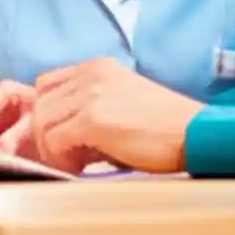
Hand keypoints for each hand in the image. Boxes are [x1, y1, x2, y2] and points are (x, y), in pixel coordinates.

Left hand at [31, 58, 204, 173]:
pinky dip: (61, 158)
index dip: (47, 113)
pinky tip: (81, 167)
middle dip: (45, 133)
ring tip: (75, 162)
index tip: (59, 137)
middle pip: (40, 102)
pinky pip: (54, 140)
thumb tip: (58, 136)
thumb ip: (87, 109)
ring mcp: (91, 94)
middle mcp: (91, 74)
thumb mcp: (120, 103)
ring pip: (42, 121)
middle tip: (64, 155)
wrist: (194, 133)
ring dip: (51, 147)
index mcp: (98, 66)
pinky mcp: (93, 119)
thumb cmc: (164, 126)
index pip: (47, 83)